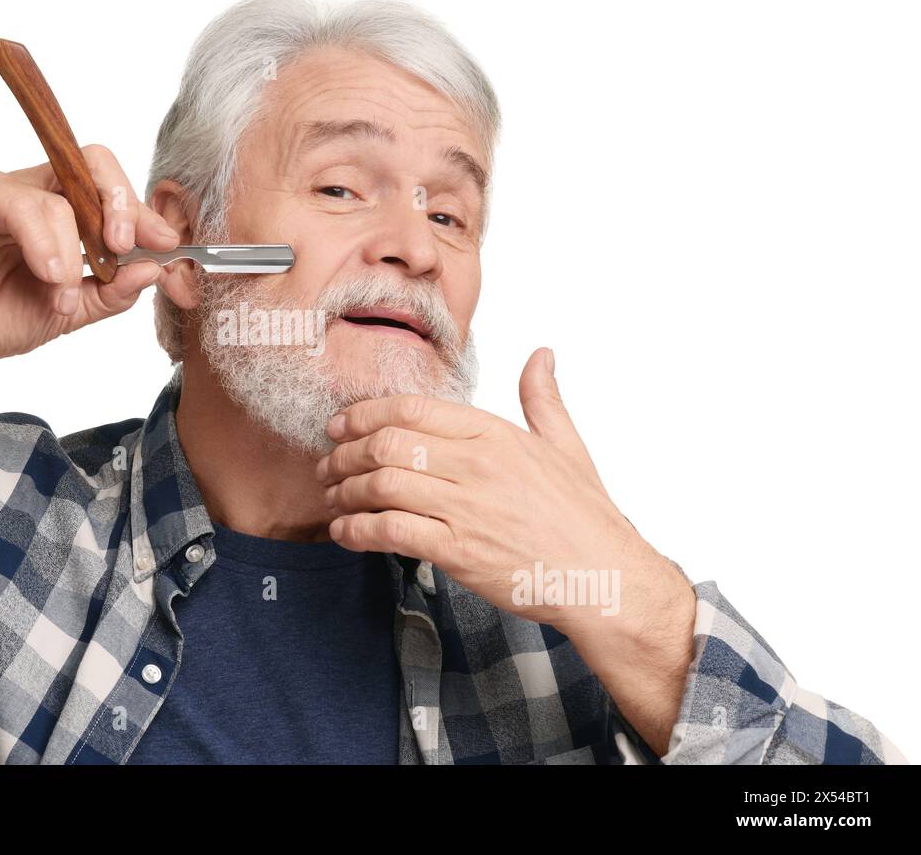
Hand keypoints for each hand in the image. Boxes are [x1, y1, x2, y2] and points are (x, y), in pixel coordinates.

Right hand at [0, 146, 178, 363]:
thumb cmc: (2, 318)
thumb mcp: (76, 307)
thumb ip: (115, 288)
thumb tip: (155, 268)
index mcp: (65, 210)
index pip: (111, 190)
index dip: (143, 213)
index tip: (166, 243)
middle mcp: (38, 190)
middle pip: (94, 164)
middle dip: (121, 204)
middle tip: (126, 244)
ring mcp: (7, 187)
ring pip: (63, 198)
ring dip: (71, 254)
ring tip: (61, 294)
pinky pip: (26, 206)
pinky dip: (45, 245)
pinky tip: (47, 276)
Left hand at [314, 347, 689, 639]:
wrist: (605, 578)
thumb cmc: (584, 517)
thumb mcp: (567, 446)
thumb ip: (543, 398)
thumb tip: (541, 356)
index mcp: (493, 433)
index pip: (409, 408)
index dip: (363, 415)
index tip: (340, 426)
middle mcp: (476, 464)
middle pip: (386, 443)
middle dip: (344, 453)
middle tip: (328, 465)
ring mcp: (465, 507)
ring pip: (381, 485)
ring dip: (345, 492)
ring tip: (333, 500)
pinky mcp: (458, 550)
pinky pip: (390, 531)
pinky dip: (357, 531)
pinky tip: (346, 533)